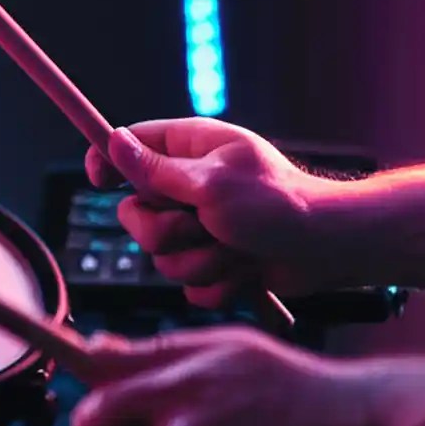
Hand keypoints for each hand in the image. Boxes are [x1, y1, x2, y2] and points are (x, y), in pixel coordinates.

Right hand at [85, 118, 347, 306]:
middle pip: (135, 215)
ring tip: (237, 248)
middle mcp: (190, 187)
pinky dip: (217, 282)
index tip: (98, 179)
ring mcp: (200, 226)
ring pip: (160, 256)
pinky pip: (187, 283)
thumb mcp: (210, 183)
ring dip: (200, 259)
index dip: (108, 161)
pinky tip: (245, 270)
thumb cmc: (278, 205)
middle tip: (203, 223)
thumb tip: (114, 141)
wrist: (326, 249)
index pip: (130, 147)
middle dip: (166, 231)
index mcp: (191, 151)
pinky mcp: (212, 262)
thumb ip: (156, 169)